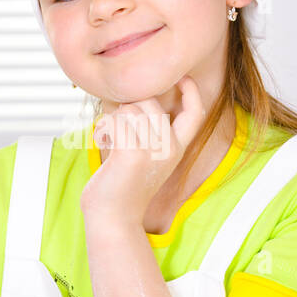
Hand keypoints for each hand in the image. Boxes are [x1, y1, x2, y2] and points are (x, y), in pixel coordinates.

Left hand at [80, 76, 205, 225]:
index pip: (195, 114)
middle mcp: (169, 149)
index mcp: (176, 150)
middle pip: (150, 102)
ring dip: (112, 119)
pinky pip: (115, 120)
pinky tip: (101, 143)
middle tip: (115, 126)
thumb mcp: (142, 157)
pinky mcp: (131, 154)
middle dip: (127, 106)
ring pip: (130, 109)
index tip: (183, 77)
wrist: (112, 219)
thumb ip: (145, 132)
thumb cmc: (120, 187)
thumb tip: (132, 98)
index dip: (192, 92)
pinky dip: (103, 129)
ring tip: (108, 139)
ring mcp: (152, 151)